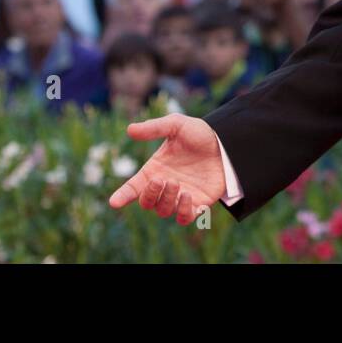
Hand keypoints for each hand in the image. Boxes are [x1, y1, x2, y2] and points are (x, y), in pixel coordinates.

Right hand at [108, 113, 227, 224]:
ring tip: (176, 183)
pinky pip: (185, 218)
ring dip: (166, 200)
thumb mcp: (176, 124)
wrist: (227, 143)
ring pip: (163, 211)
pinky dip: (184, 212)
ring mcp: (180, 196)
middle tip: (161, 179)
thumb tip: (129, 130)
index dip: (123, 195)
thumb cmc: (199, 133)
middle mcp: (165, 186)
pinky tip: (188, 196)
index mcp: (154, 170)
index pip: (134, 187)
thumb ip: (154, 128)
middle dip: (150, 194)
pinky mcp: (198, 203)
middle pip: (147, 202)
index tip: (114, 202)